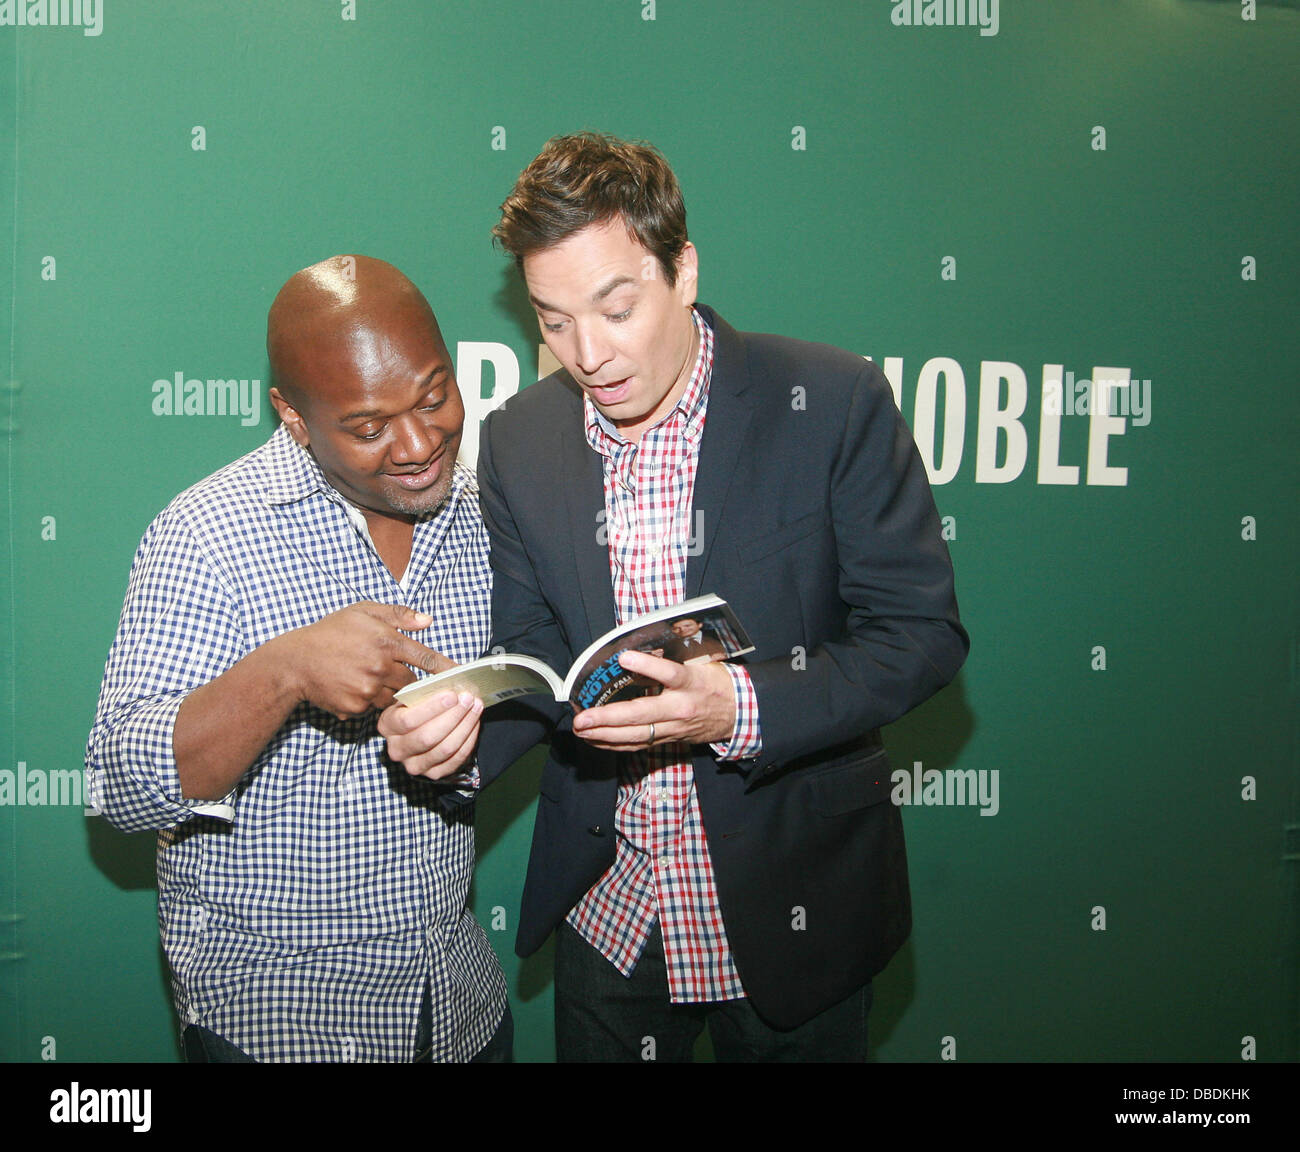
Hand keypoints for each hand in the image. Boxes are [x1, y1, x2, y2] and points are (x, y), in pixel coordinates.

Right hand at [271, 601, 451, 719]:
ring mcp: (367, 690)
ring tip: (368, 676)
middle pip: (411, 681)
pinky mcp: (356, 708)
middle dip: (409, 678)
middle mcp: (380, 667)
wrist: (295, 662)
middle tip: (393, 670)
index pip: (425, 656)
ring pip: (393, 696)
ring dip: (389, 690)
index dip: (445, 667)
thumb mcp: (363, 611)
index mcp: (385, 641)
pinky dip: (370, 700)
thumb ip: (398, 615)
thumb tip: (428, 621)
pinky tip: (353, 685)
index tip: (462, 674)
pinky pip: (373, 707)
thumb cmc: (331, 632)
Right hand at [379, 690, 482, 778]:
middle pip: (427, 737)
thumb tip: (453, 685)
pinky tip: (474, 723)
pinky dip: (469, 739)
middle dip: (453, 716)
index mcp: (387, 726)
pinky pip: (456, 759)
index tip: (452, 695)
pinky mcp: (433, 774)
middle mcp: (397, 750)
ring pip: (445, 749)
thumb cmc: (418, 708)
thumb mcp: (414, 697)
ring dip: (465, 726)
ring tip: (476, 707)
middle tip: (468, 699)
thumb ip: (427, 692)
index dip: (432, 708)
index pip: (407, 720)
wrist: (421, 730)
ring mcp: (414, 765)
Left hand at [571, 650, 735, 749]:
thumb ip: (672, 658)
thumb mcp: (701, 663)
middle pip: (642, 714)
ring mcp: (674, 728)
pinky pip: (638, 745)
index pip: (669, 673)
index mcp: (692, 683)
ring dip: (604, 734)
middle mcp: (681, 709)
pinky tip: (595, 740)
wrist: (739, 714)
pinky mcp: (669, 740)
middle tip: (582, 718)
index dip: (647, 666)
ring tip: (581, 730)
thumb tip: (639, 648)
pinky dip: (614, 743)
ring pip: (636, 736)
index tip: (624, 657)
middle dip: (608, 718)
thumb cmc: (716, 683)